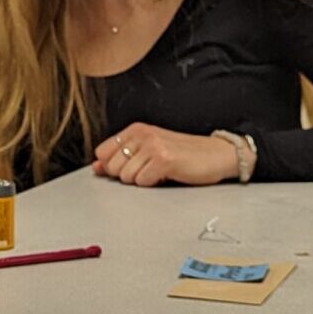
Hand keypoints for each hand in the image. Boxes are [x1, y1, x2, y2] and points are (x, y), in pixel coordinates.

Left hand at [92, 123, 239, 186]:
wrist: (217, 154)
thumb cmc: (183, 154)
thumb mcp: (148, 151)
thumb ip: (120, 157)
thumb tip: (96, 167)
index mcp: (135, 129)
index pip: (102, 152)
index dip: (112, 165)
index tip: (131, 166)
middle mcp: (142, 134)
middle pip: (112, 167)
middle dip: (128, 175)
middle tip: (149, 170)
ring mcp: (153, 146)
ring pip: (126, 177)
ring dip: (143, 180)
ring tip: (159, 171)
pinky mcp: (164, 159)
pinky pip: (142, 182)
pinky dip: (154, 183)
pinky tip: (167, 175)